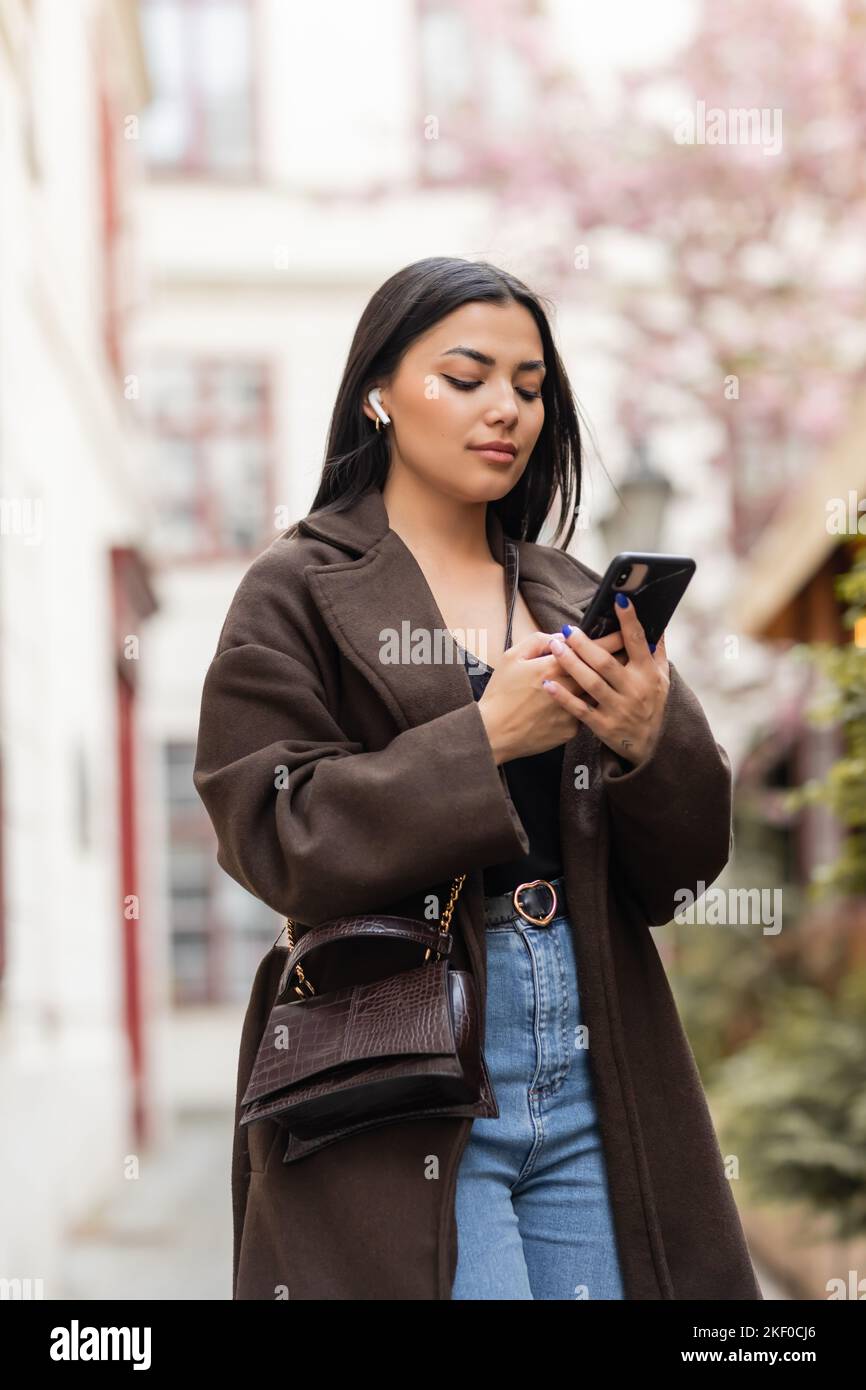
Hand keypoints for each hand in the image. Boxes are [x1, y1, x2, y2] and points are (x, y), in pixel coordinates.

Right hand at [476, 628, 624, 763]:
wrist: (494, 734)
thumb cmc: (500, 694)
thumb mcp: (512, 657)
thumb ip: (539, 641)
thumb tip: (562, 637)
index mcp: (554, 667)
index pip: (591, 649)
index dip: (611, 640)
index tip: (623, 634)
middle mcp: (568, 688)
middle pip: (601, 671)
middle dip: (615, 661)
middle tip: (626, 653)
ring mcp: (572, 711)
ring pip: (596, 693)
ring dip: (604, 685)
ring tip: (608, 679)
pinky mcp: (571, 730)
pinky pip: (582, 714)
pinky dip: (581, 707)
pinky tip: (575, 706)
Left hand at [542, 597, 670, 767]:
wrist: (654, 746)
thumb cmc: (655, 706)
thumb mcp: (662, 679)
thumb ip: (657, 651)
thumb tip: (656, 623)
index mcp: (647, 674)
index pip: (638, 642)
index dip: (629, 621)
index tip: (619, 600)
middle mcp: (633, 690)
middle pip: (606, 663)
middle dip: (586, 645)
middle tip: (568, 629)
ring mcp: (618, 709)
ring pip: (591, 684)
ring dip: (571, 664)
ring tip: (554, 647)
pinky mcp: (603, 726)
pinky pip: (580, 710)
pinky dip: (564, 697)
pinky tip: (547, 684)